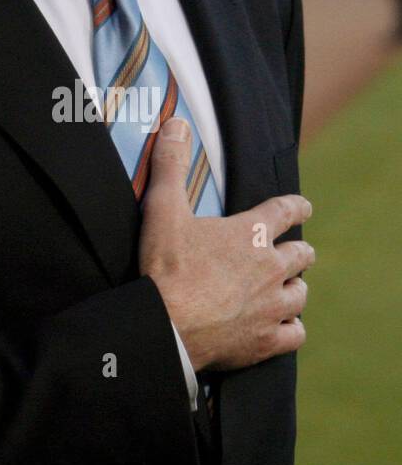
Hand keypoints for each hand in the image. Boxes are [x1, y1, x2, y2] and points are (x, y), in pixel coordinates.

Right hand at [139, 117, 314, 371]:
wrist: (166, 326)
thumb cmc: (165, 266)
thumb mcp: (162, 208)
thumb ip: (171, 163)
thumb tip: (177, 124)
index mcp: (250, 234)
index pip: (286, 211)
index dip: (296, 206)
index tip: (303, 205)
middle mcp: (271, 268)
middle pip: (302, 254)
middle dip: (297, 250)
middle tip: (290, 251)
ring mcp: (272, 306)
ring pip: (301, 293)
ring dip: (293, 287)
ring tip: (284, 287)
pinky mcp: (267, 340)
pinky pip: (295, 332)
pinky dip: (290, 327)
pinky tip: (281, 325)